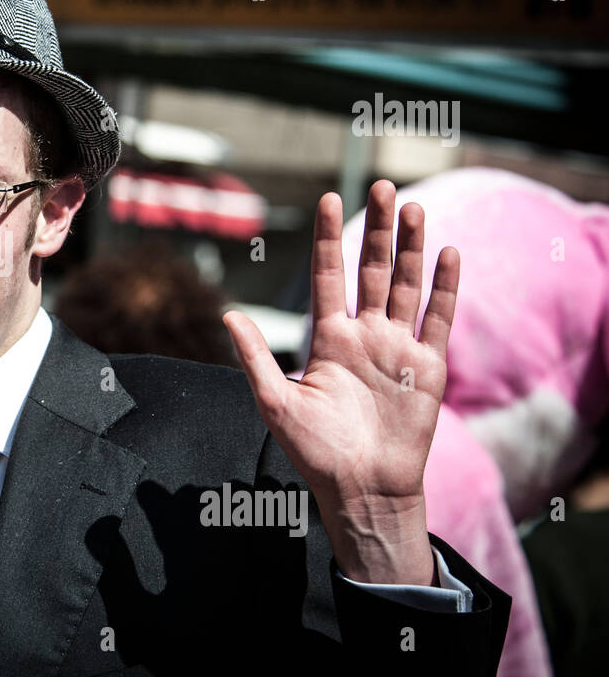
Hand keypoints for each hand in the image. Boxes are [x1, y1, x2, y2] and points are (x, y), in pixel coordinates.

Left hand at [222, 180, 456, 585]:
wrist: (361, 490)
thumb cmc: (314, 453)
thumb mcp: (275, 403)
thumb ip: (255, 357)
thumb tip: (228, 313)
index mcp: (328, 339)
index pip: (328, 276)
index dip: (329, 238)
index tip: (328, 198)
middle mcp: (364, 336)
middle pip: (373, 271)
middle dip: (376, 230)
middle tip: (382, 186)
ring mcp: (398, 349)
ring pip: (407, 286)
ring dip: (410, 248)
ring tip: (412, 208)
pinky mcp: (427, 369)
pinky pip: (438, 320)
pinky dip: (445, 288)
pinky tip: (448, 253)